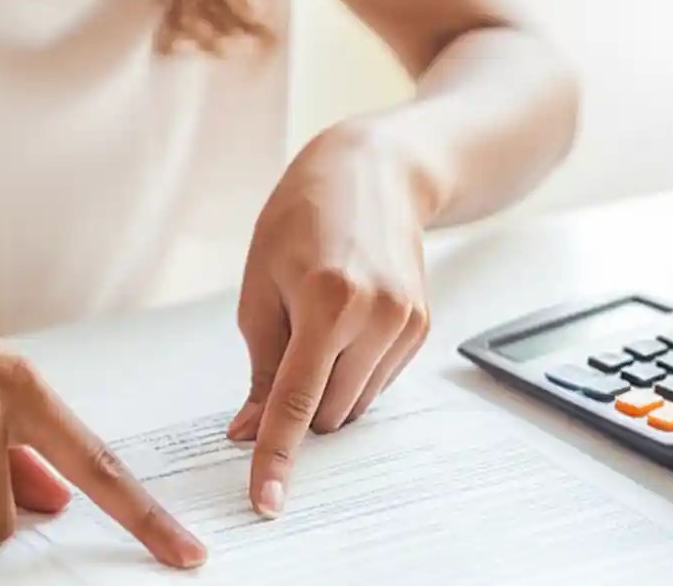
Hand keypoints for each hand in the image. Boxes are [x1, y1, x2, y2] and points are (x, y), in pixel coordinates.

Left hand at [227, 123, 430, 516]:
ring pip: (353, 405)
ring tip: (315, 326)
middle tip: (282, 350)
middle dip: (295, 408)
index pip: (294, 400)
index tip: (266, 500)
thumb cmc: (303, 217)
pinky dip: (350, 373)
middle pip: (326, 412)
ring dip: (324, 391)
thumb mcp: (260, 285)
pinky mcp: (421, 327)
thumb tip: (251, 430)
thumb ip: (260, 366)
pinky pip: (376, 383)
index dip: (275, 455)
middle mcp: (375, 316)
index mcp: (327, 300)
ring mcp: (406, 324)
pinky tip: (342, 325)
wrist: (373, 172)